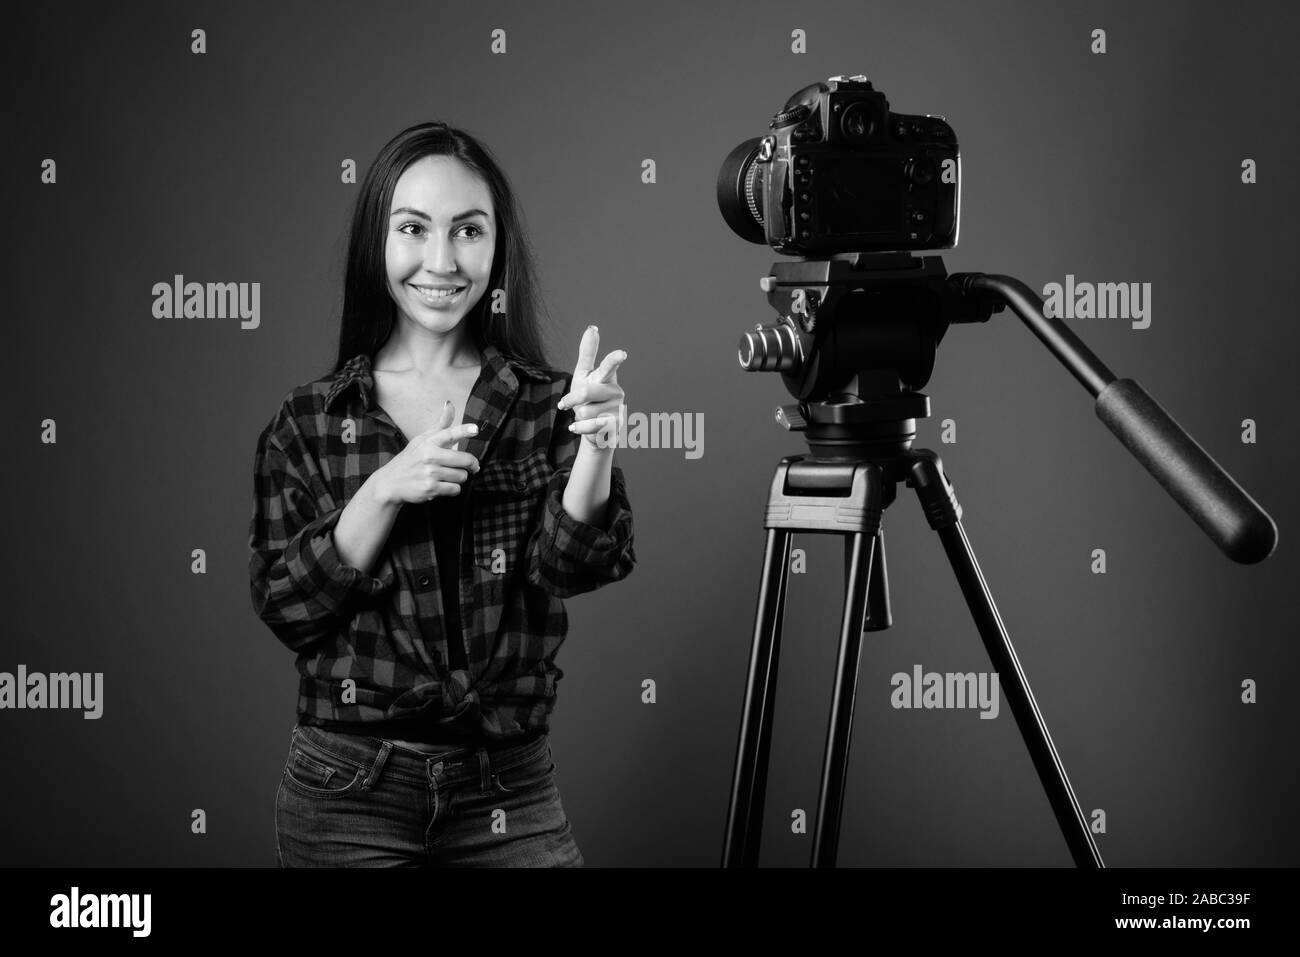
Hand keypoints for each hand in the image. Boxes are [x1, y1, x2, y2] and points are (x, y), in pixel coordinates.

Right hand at [375, 400, 480, 504]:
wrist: (390, 483)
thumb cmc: (410, 459)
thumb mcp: (422, 439)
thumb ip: (440, 425)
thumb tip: (450, 404)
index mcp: (428, 442)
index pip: (449, 434)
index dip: (464, 431)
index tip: (475, 429)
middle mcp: (429, 456)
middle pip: (465, 460)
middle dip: (471, 465)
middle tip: (471, 466)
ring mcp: (430, 473)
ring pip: (462, 476)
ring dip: (458, 478)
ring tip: (447, 476)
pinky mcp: (430, 489)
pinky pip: (455, 490)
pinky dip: (452, 489)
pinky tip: (442, 485)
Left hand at [557, 325, 626, 450]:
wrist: (594, 428)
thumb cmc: (588, 397)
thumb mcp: (584, 375)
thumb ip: (588, 353)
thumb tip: (592, 327)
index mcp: (607, 377)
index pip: (609, 366)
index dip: (614, 359)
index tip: (621, 353)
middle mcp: (616, 391)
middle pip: (586, 392)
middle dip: (572, 399)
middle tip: (565, 404)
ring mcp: (618, 408)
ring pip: (586, 411)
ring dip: (579, 415)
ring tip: (585, 415)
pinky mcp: (616, 425)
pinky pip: (591, 426)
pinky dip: (580, 427)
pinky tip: (577, 427)